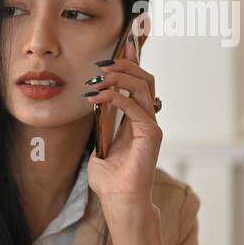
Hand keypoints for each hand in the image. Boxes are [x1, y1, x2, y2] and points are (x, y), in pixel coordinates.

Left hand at [85, 30, 160, 207]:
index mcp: (136, 118)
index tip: (121, 46)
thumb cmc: (109, 176)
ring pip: (143, 88)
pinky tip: (99, 98)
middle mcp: (147, 118)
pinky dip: (117, 98)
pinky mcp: (151, 134)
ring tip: (100, 77)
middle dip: (125, 65)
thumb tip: (92, 101)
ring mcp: (151, 125)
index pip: (138, 83)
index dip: (131, 63)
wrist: (118, 198)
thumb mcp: (98, 142)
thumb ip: (100, 122)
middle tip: (104, 64)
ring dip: (121, 78)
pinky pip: (136, 107)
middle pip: (145, 79)